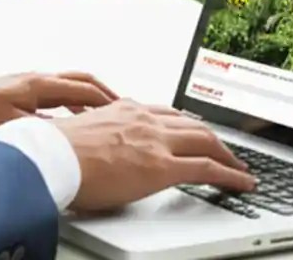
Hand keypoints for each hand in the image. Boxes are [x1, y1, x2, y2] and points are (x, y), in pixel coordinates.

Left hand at [0, 71, 119, 134]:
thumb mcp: (15, 129)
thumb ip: (48, 128)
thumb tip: (75, 133)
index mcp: (40, 85)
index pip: (84, 90)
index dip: (107, 102)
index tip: (124, 113)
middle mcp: (38, 79)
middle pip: (82, 80)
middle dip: (105, 94)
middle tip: (123, 109)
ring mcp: (31, 83)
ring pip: (71, 85)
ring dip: (90, 97)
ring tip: (105, 115)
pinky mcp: (23, 90)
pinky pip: (58, 92)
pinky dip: (75, 102)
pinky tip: (76, 120)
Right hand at [50, 100, 256, 212]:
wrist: (49, 158)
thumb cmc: (54, 152)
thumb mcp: (80, 135)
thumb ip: (96, 137)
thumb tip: (93, 151)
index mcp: (124, 110)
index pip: (164, 114)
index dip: (184, 124)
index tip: (192, 130)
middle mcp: (145, 120)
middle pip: (191, 125)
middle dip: (212, 138)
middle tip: (225, 149)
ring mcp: (156, 141)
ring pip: (206, 141)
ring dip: (227, 154)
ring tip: (239, 166)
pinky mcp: (162, 167)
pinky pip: (208, 168)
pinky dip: (231, 174)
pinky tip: (243, 181)